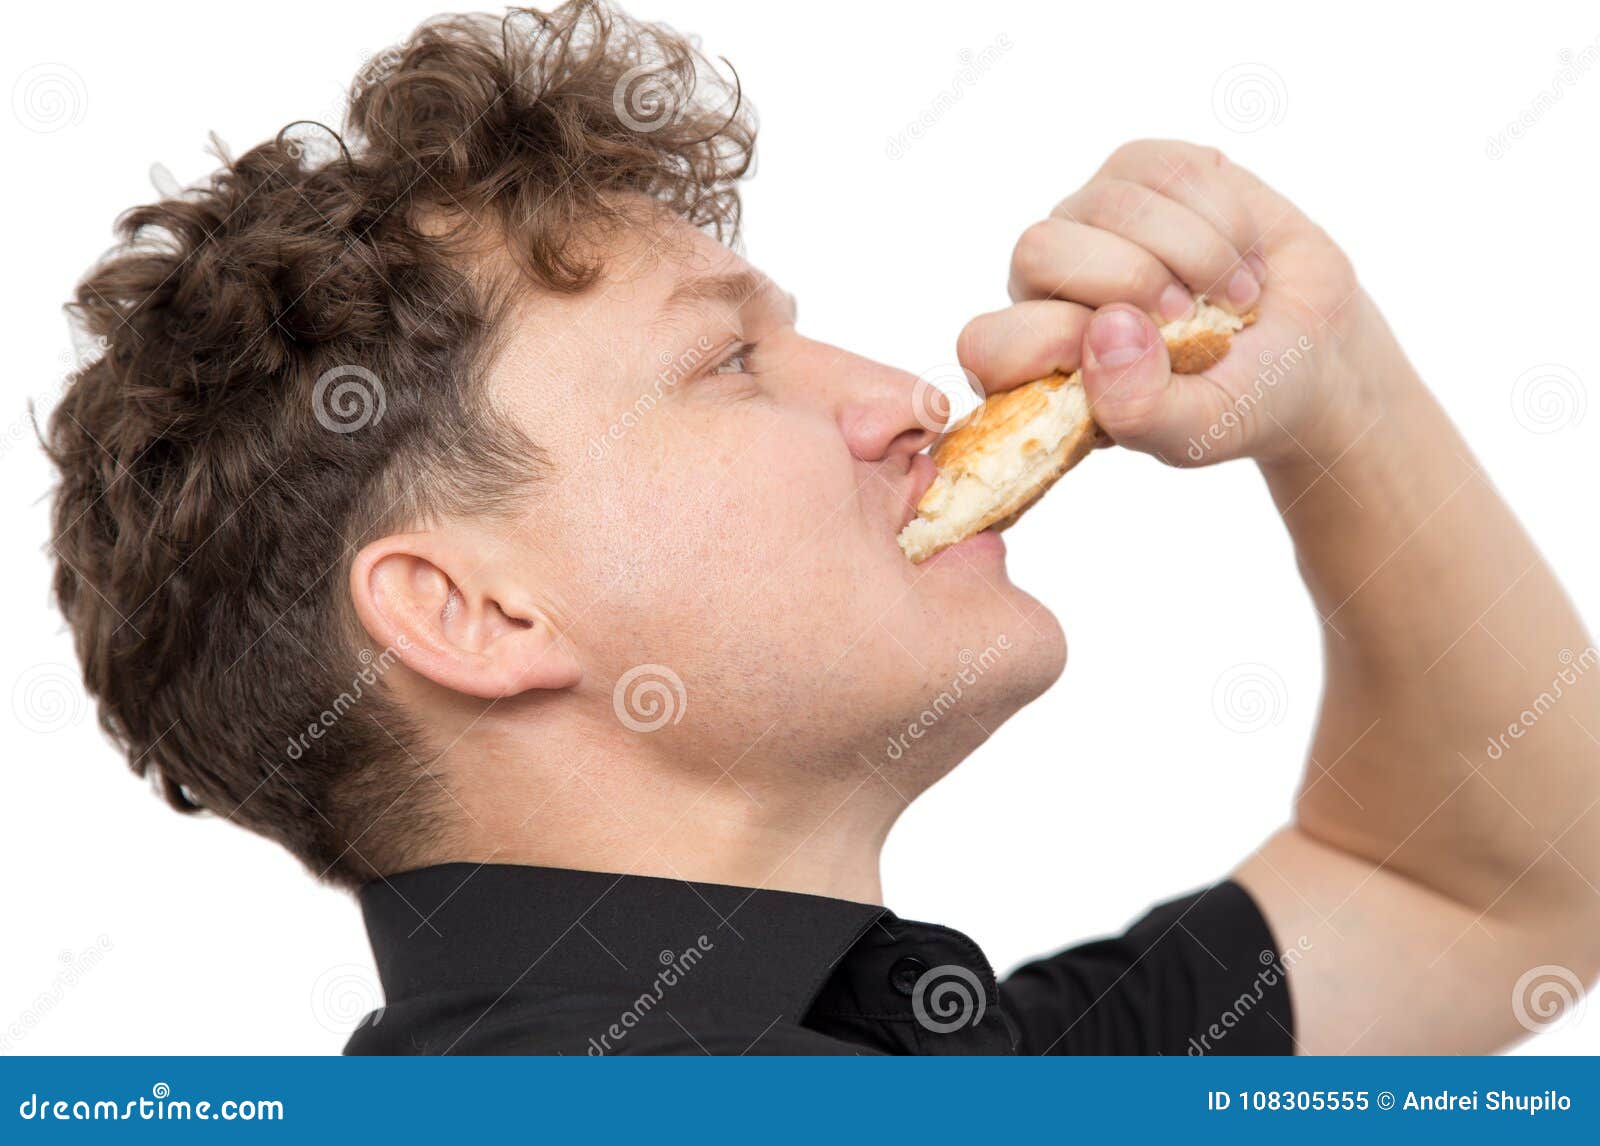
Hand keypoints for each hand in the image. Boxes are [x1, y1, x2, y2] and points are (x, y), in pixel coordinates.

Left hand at [957, 139, 1394, 466]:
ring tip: (1236, 297)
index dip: (1049, 341)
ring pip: (1108, 202)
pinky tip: (1241, 256)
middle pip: (1038, 251)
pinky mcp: (1142, 172)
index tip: (1133, 354)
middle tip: (1190, 319)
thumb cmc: (1243, 400)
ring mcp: (1091, 223)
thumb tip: (1105, 330)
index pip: (986, 343)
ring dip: (1195, 251)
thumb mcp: (1199, 431)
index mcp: (1041, 364)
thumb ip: (1140, 410)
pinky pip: (1165, 169)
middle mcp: (1051, 290)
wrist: (1313, 348)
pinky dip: (1224, 216)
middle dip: (1131, 281)